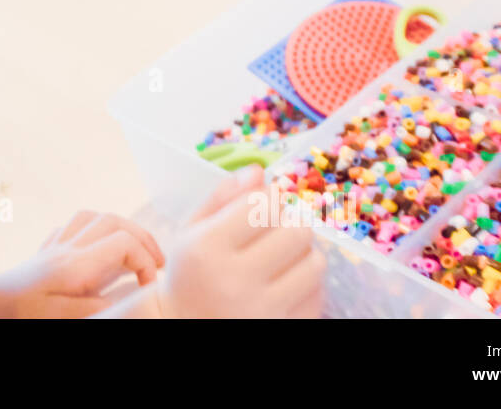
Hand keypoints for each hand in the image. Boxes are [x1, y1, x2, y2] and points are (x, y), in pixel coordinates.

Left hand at [0, 210, 165, 317]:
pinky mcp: (46, 251)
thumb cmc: (19, 312)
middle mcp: (68, 248)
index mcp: (76, 264)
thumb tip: (128, 299)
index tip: (148, 285)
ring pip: (94, 216)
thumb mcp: (60, 317)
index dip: (145, 260)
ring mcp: (56, 246)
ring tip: (135, 248)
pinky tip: (96, 247)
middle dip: (142, 237)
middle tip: (157, 262)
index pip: (124, 243)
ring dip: (120, 227)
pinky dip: (93, 230)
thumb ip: (95, 306)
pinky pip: (73, 225)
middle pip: (114, 221)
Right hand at [156, 165, 323, 317]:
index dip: (268, 197)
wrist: (183, 324)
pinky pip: (317, 294)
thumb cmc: (190, 273)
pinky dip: (307, 282)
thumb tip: (258, 171)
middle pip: (296, 231)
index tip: (262, 203)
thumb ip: (221, 199)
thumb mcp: (192, 232)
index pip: (263, 203)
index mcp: (206, 249)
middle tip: (276, 228)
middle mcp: (234, 281)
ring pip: (315, 262)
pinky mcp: (281, 328)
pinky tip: (286, 280)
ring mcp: (261, 311)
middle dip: (290, 222)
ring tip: (282, 255)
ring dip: (303, 252)